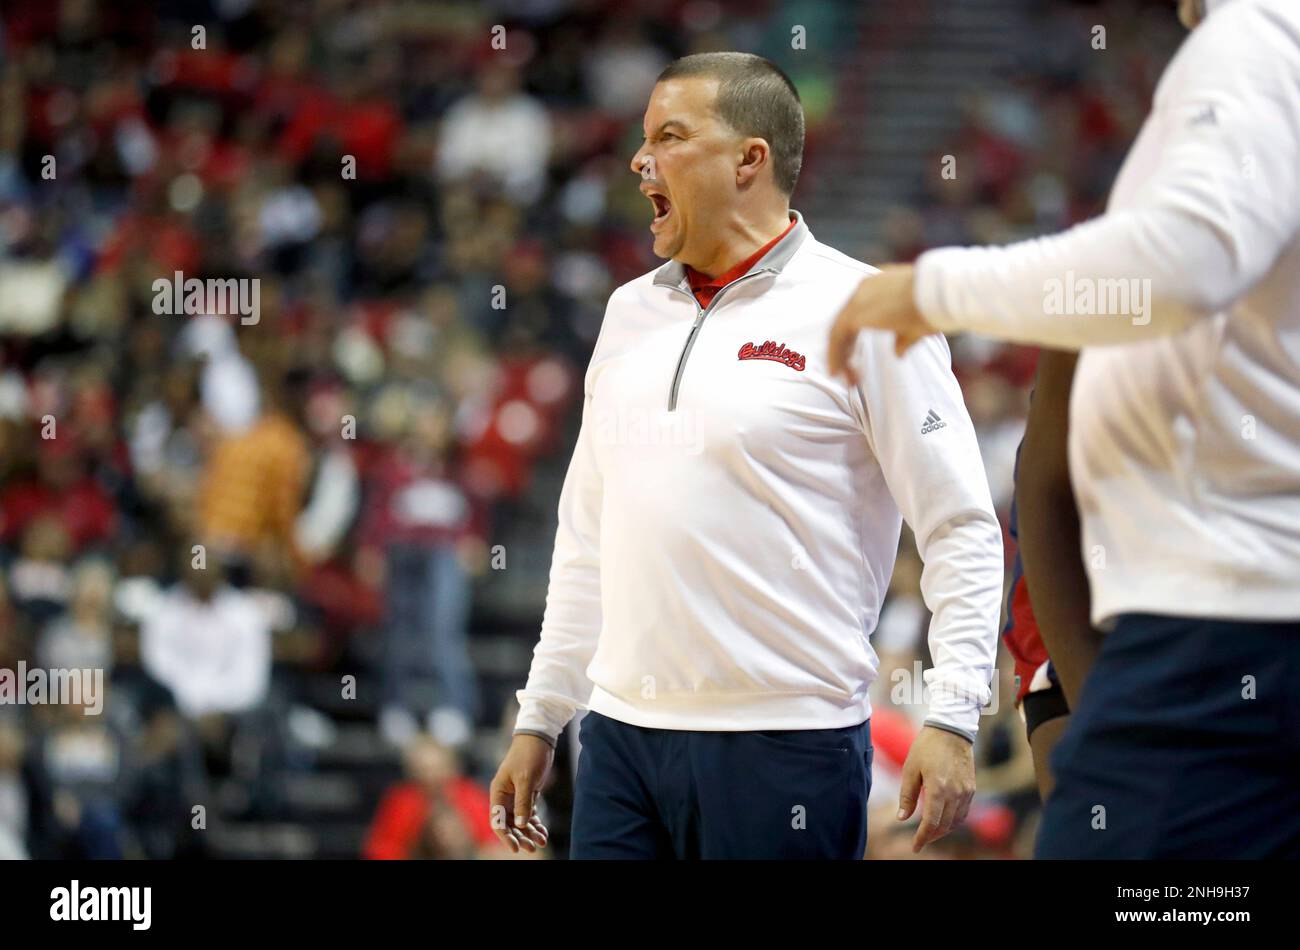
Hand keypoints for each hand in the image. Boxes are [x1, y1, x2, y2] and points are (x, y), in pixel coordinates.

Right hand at [489, 734, 553, 853]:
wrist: (539, 738)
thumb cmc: (529, 755)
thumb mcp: (526, 779)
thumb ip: (523, 802)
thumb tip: (521, 824)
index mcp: (498, 793)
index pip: (498, 820)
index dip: (505, 836)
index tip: (515, 848)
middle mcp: (505, 797)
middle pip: (510, 824)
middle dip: (520, 837)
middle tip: (533, 847)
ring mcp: (516, 797)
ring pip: (521, 821)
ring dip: (530, 832)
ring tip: (542, 841)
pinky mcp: (527, 795)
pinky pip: (529, 814)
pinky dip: (536, 824)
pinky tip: (543, 833)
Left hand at [827, 265, 938, 382]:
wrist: (940, 295)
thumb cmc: (935, 307)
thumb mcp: (917, 326)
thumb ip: (903, 339)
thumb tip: (897, 352)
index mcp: (879, 286)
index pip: (859, 313)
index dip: (853, 337)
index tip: (855, 356)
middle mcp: (865, 289)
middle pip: (845, 322)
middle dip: (845, 349)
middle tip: (847, 372)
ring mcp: (858, 299)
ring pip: (838, 330)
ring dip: (839, 356)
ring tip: (844, 379)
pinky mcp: (855, 314)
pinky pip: (837, 337)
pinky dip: (835, 355)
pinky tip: (838, 373)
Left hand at [896, 724, 975, 852]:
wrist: (951, 730)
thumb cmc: (926, 747)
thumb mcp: (910, 769)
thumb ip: (907, 795)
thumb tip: (902, 818)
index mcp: (938, 789)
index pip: (931, 823)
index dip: (922, 838)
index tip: (915, 846)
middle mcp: (955, 793)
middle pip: (944, 826)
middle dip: (931, 836)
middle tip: (920, 841)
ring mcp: (966, 791)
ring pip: (956, 822)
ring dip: (943, 831)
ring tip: (930, 833)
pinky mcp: (971, 788)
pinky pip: (963, 812)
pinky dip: (954, 821)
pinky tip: (944, 820)